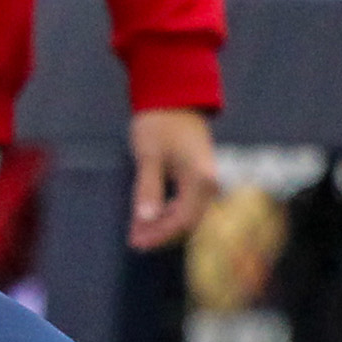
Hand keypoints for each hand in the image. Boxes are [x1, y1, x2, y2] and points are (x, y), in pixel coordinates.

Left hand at [128, 108, 219, 250]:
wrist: (174, 98)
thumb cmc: (159, 123)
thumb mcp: (148, 156)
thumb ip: (148, 188)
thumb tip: (146, 219)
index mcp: (200, 178)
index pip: (183, 220)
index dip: (159, 235)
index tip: (136, 243)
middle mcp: (208, 182)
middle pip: (187, 221)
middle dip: (160, 234)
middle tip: (133, 242)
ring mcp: (205, 180)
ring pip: (186, 214)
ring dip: (162, 225)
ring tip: (136, 232)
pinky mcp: (197, 177)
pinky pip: (184, 203)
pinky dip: (165, 212)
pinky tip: (146, 217)